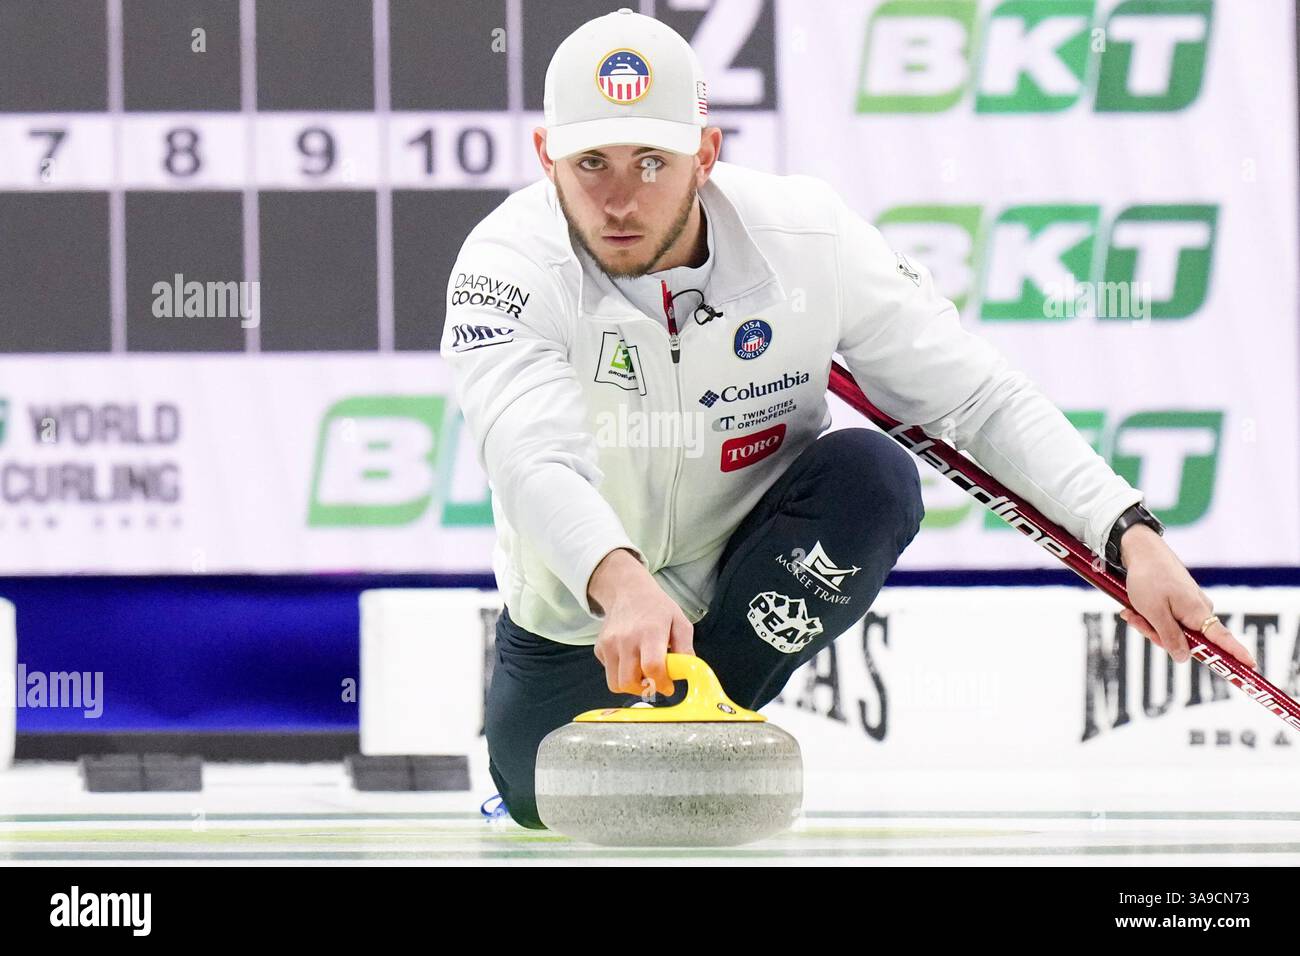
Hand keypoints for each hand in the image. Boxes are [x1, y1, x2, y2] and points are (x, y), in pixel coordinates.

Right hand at [587, 549, 694, 694]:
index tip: (668, 686)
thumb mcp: (680, 622)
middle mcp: (626, 639)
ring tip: (642, 674)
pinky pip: (609, 673)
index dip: (661, 683)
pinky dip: (620, 673)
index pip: (652, 667)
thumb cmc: (657, 608)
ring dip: (630, 685)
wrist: (628, 591)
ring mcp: (609, 644)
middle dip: (644, 689)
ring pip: (615, 683)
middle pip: (629, 681)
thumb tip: (685, 672)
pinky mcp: (599, 648)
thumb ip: (686, 648)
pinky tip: (630, 659)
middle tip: (654, 682)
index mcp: (650, 632)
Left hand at [1116, 525, 1255, 668]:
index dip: (1236, 654)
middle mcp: (1200, 610)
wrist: (1141, 549)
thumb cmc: (1148, 579)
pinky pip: (1166, 618)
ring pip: (1171, 629)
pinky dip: (1149, 616)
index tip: (1251, 667)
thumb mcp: (1154, 612)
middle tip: (1136, 620)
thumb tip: (1185, 657)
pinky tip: (1133, 609)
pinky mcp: (1179, 600)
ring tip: (1131, 611)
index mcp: (1198, 613)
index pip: (1223, 639)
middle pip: (1185, 640)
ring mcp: (1190, 605)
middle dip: (1158, 636)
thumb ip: (1170, 636)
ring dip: (1149, 624)